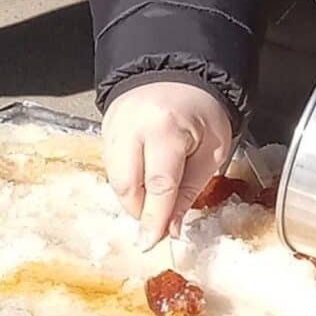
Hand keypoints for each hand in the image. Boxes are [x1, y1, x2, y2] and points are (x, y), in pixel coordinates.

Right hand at [101, 81, 232, 250]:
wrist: (179, 73)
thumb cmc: (203, 111)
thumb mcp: (211, 151)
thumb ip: (191, 190)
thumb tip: (173, 229)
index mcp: (166, 128)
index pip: (158, 185)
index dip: (155, 218)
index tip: (152, 242)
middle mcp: (133, 126)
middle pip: (127, 185)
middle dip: (140, 212)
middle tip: (157, 224)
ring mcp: (113, 125)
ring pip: (114, 179)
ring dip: (132, 199)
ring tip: (153, 201)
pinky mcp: (104, 128)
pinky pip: (110, 166)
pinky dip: (126, 182)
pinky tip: (143, 182)